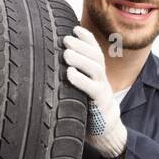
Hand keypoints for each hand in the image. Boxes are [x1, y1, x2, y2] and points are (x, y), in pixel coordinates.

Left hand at [62, 25, 127, 158]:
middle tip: (66, 39)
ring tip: (66, 53)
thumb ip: (74, 74)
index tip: (75, 28)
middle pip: (95, 56)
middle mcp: (101, 79)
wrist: (106, 130)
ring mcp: (102, 90)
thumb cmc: (88, 106)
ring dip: (81, 58)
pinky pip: (92, 89)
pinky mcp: (100, 104)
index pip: (95, 51)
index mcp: (97, 73)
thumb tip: (52, 62)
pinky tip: (70, 73)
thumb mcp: (83, 87)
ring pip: (95, 69)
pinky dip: (81, 80)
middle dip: (81, 45)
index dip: (87, 38)